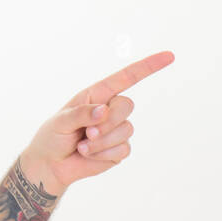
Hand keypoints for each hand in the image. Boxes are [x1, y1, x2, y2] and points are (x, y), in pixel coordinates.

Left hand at [23, 51, 174, 191]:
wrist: (52, 164)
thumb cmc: (53, 136)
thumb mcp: (61, 120)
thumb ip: (81, 113)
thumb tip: (104, 110)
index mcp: (97, 95)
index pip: (126, 78)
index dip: (148, 67)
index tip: (169, 56)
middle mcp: (110, 109)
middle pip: (127, 106)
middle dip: (108, 121)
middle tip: (87, 132)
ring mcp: (117, 129)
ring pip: (126, 130)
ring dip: (102, 141)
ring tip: (83, 146)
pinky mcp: (119, 149)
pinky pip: (123, 149)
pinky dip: (103, 154)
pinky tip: (89, 155)